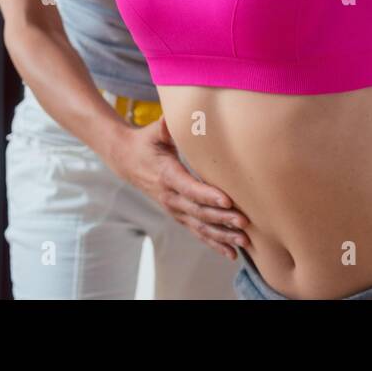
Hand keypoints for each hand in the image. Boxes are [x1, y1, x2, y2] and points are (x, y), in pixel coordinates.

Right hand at [108, 115, 250, 260]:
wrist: (127, 161)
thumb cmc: (146, 142)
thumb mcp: (155, 132)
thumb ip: (166, 126)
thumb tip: (172, 116)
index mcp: (167, 175)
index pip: (190, 188)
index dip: (208, 195)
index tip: (227, 200)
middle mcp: (171, 197)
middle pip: (199, 212)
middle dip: (222, 219)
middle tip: (244, 223)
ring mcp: (175, 209)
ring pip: (200, 227)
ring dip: (222, 236)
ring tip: (243, 242)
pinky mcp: (179, 215)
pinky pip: (197, 232)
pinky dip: (214, 243)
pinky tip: (231, 254)